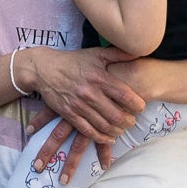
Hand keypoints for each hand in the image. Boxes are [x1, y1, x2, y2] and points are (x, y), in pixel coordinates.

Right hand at [21, 46, 144, 147]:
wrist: (44, 69)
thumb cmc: (74, 61)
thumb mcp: (96, 54)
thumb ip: (118, 54)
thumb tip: (138, 50)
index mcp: (100, 78)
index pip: (125, 96)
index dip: (137, 105)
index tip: (141, 107)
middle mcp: (91, 93)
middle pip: (117, 115)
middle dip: (129, 122)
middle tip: (133, 121)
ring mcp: (79, 105)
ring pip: (104, 126)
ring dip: (117, 131)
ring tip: (122, 129)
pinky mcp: (69, 114)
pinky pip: (88, 131)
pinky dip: (101, 137)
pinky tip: (108, 137)